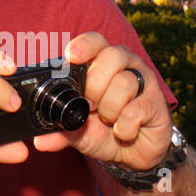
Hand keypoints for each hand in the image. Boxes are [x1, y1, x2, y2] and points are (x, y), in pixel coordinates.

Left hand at [31, 32, 171, 170]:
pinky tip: (123, 131)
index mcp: (102, 64)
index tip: (73, 57)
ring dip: (109, 109)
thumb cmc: (105, 132)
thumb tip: (40, 140)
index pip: (96, 41)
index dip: (85, 45)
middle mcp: (125, 66)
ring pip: (123, 83)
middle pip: (111, 57)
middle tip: (91, 106)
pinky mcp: (156, 103)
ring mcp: (143, 82)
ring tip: (108, 120)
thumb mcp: (79, 132)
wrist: (134, 154)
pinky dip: (124, 126)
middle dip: (95, 86)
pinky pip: (135, 110)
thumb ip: (61, 132)